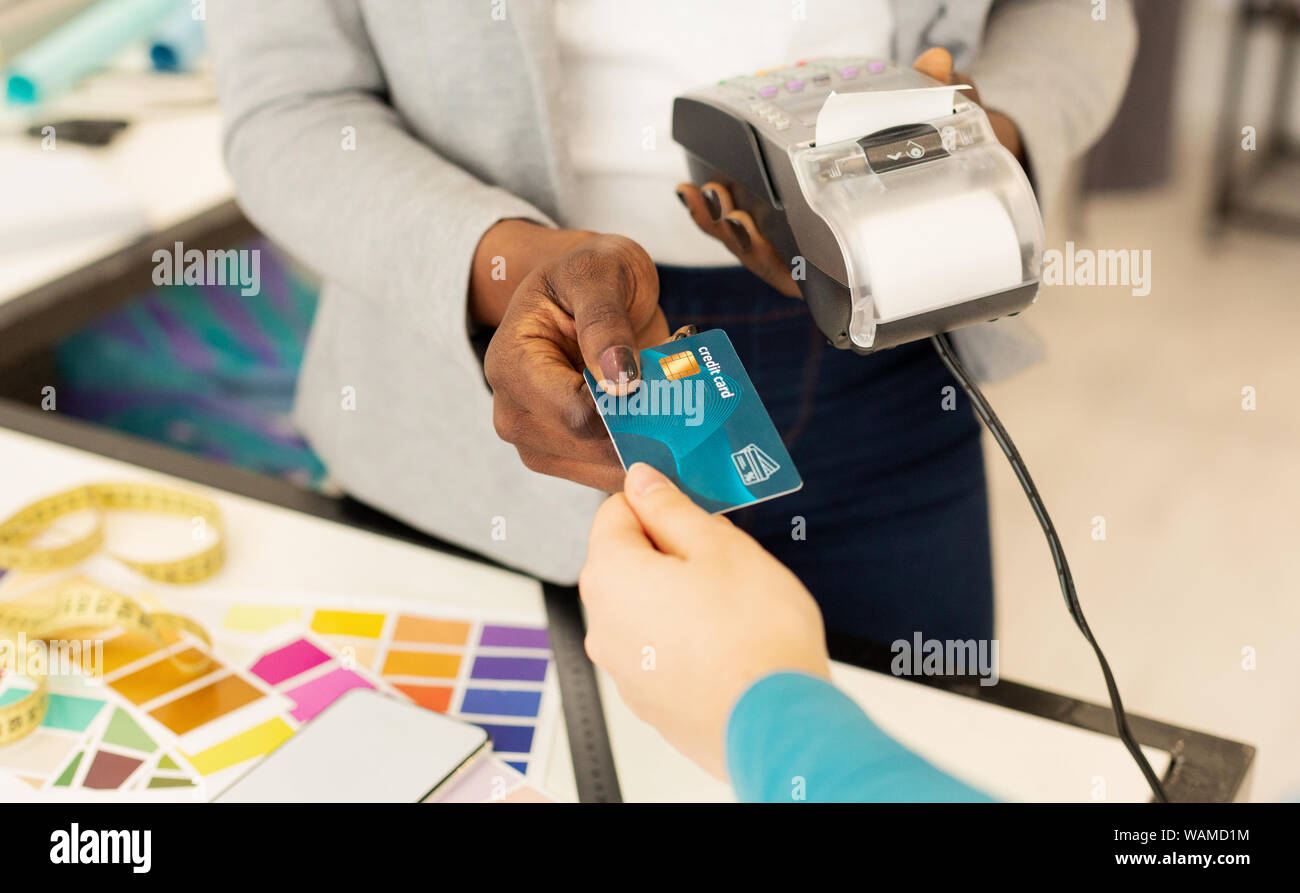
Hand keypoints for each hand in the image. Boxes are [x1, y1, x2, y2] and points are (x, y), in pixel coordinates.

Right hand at [477, 221, 669, 492]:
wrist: (582, 292)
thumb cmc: (587, 274)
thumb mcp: (598, 273)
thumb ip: (604, 320)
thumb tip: (618, 379)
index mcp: (512, 366)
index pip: (576, 413)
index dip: (628, 403)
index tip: (666, 370)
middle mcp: (515, 415)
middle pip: (593, 449)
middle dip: (646, 422)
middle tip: (678, 376)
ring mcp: (539, 444)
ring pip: (608, 470)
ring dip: (653, 438)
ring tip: (668, 387)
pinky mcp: (568, 460)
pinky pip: (614, 472)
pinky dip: (649, 449)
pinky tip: (661, 409)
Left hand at [579, 463, 830, 777]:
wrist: (777, 725)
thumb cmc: (754, 636)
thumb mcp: (718, 546)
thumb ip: (671, 508)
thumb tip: (642, 482)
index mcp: (610, 576)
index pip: (614, 513)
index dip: (657, 504)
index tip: (694, 510)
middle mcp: (602, 625)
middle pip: (626, 563)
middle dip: (671, 552)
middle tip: (724, 560)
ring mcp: (622, 669)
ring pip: (644, 608)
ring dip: (679, 597)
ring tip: (732, 608)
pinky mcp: (648, 701)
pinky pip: (659, 651)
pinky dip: (685, 640)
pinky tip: (728, 645)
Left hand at [675, 47, 1023, 293]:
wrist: (934, 163)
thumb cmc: (930, 159)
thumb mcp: (934, 130)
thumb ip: (929, 101)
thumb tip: (935, 63)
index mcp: (846, 254)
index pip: (800, 271)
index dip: (768, 259)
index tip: (748, 229)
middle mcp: (815, 252)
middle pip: (763, 260)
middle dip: (737, 239)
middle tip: (726, 207)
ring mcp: (791, 237)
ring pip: (745, 245)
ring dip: (718, 223)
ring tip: (706, 194)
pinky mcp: (774, 218)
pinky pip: (736, 224)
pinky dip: (712, 210)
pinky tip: (692, 189)